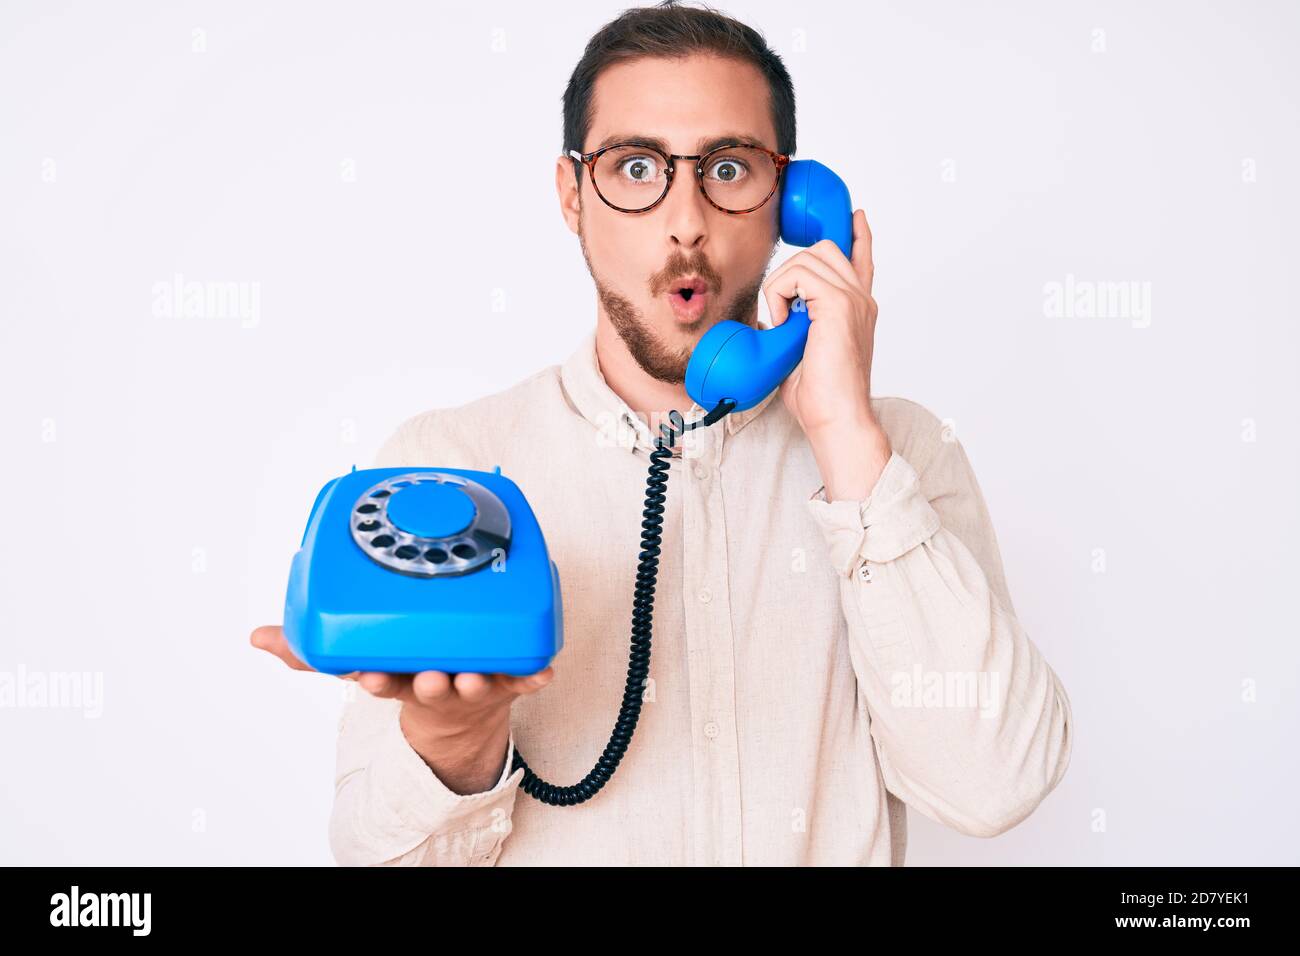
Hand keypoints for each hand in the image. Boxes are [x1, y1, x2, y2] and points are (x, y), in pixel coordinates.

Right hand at [249, 624, 553, 792]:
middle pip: (430, 687)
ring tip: (475, 675)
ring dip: (475, 682)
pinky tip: (545, 669)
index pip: (382, 682)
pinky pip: (523, 679)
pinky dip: (534, 675)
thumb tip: (257, 637)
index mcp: (400, 680)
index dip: (376, 680)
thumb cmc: (408, 675)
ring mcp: (471, 683)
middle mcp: (435, 684)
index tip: (370, 677)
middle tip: (428, 677)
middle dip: (429, 684)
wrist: (458, 721)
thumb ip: (313, 651)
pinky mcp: (505, 681)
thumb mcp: (360, 665)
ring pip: (473, 685)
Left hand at [762, 209, 891, 499]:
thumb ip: (792, 330)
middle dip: (792, 269)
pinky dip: (779, 294)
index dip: (858, 235)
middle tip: (780, 310)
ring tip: (780, 321)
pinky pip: (798, 274)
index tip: (855, 217)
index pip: (862, 259)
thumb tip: (766, 324)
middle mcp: (861, 299)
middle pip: (826, 249)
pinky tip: (781, 322)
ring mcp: (854, 299)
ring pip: (809, 257)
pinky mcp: (839, 304)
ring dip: (781, 285)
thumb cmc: (821, 398)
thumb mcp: (801, 353)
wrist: (837, 418)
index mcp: (859, 308)